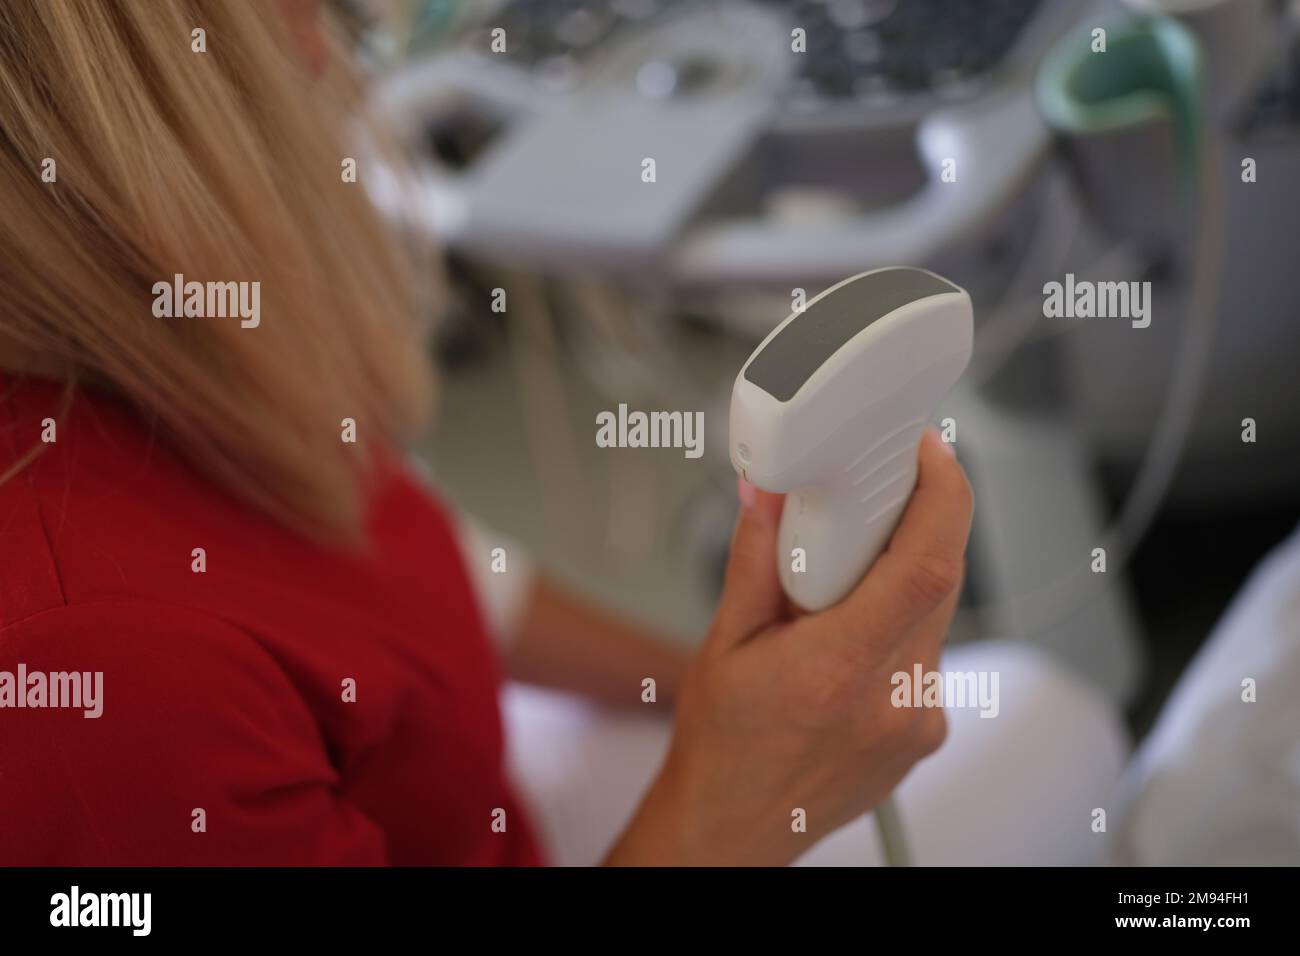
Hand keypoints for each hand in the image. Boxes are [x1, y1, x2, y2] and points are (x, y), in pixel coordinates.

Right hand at [607, 429, 971, 864]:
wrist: (730, 827)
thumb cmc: (721, 748)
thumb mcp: (724, 641)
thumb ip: (757, 559)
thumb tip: (772, 494)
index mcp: (835, 670)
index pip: (925, 566)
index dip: (941, 496)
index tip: (925, 455)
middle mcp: (891, 701)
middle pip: (939, 579)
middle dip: (914, 524)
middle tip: (871, 503)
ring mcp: (916, 722)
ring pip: (936, 614)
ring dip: (901, 579)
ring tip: (838, 594)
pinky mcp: (926, 732)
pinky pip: (928, 652)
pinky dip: (897, 624)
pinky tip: (849, 642)